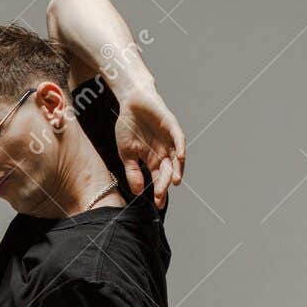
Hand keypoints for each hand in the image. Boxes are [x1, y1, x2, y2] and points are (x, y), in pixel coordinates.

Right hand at [114, 81, 185, 208]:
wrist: (130, 102)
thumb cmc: (128, 126)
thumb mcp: (126, 153)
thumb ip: (132, 172)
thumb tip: (138, 192)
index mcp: (152, 160)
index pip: (158, 179)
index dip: (159, 191)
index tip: (157, 204)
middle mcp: (163, 152)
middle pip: (167, 171)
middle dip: (164, 184)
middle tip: (160, 196)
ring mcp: (168, 139)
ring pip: (176, 158)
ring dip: (177, 169)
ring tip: (175, 182)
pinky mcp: (171, 126)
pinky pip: (178, 139)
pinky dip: (179, 148)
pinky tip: (179, 158)